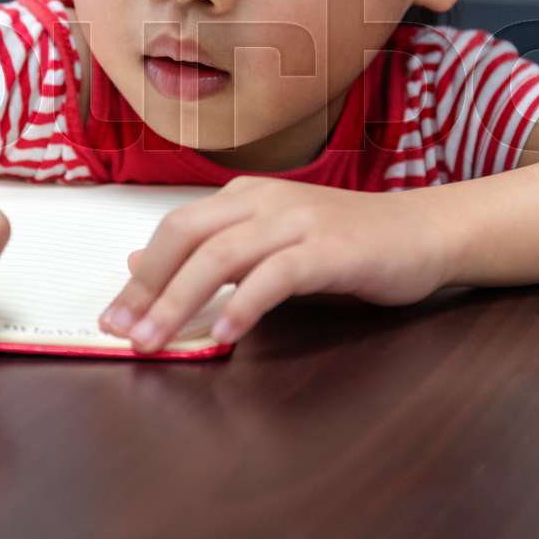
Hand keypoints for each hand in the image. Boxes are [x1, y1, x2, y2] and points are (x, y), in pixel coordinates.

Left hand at [97, 175, 447, 352]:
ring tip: (157, 341)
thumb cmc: (346, 243)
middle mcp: (266, 201)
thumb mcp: (268, 242)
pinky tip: (226, 335)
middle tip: (123, 331)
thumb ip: (210, 251)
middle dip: (148, 288)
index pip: (176, 228)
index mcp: (246, 197)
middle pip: (187, 237)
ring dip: (181, 302)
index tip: (114, 316)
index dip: (141, 274)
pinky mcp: (332, 250)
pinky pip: (277, 276)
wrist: (424, 233)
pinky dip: (245, 306)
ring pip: (223, 256)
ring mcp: (300, 222)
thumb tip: (140, 259)